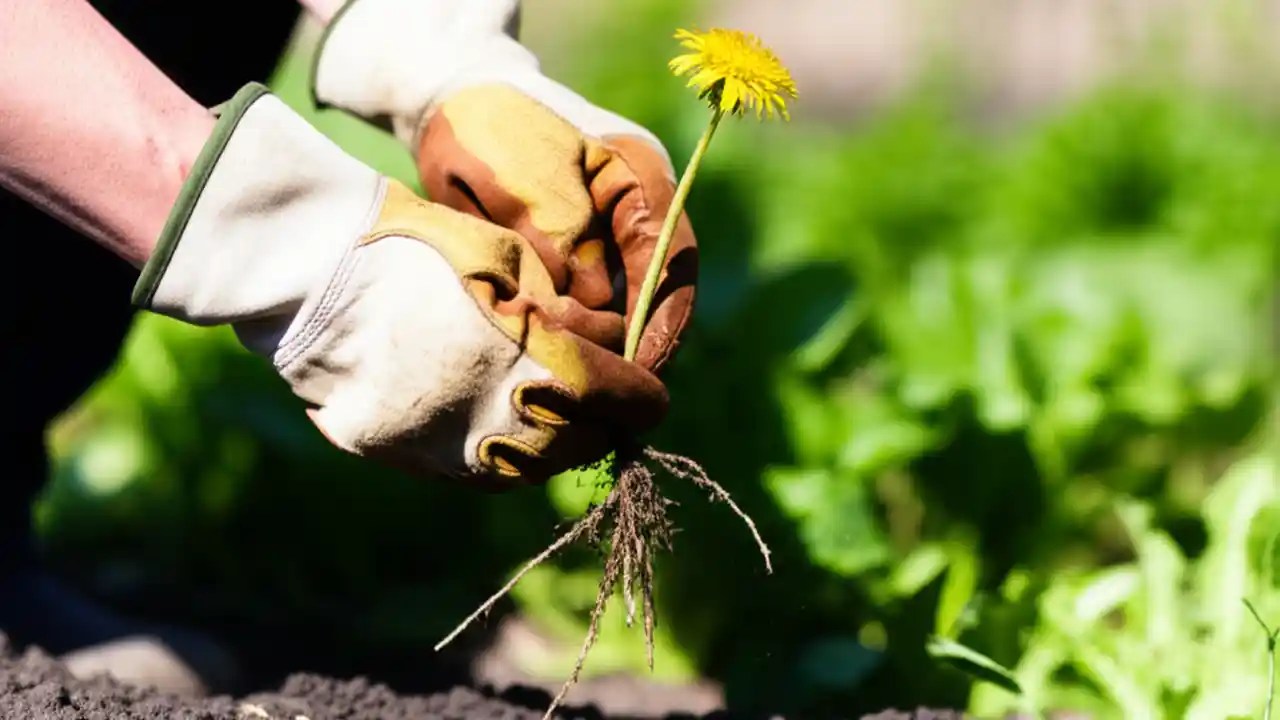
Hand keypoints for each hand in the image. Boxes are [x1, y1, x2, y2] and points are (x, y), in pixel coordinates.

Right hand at [135, 83, 667, 487]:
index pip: (627, 399)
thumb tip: (607, 352)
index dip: (644, 393)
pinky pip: (475, 471)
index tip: (646, 388)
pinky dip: (500, 452)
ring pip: (532, 469)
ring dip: (554, 444)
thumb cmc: (423, 250)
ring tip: (551, 413)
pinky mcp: (410, 459)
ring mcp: (454, 452)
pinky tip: (497, 423)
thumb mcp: (513, 266)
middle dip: (602, 421)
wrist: (317, 274)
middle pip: (584, 442)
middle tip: (604, 402)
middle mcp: (507, 426)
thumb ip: (571, 320)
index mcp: (545, 369)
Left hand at [311, 0, 697, 371]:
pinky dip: (566, 340)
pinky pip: (578, 313)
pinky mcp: (566, 264)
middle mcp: (632, 216)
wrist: (440, 101)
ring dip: (597, 349)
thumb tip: (596, 313)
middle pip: (653, 296)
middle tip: (608, 399)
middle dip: (633, 347)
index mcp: (640, 181)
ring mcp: (601, 241)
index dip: (664, 321)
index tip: (644, 369)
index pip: (674, 261)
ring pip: (615, 312)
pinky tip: (548, 370)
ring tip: (574, 391)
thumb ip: (564, 244)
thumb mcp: (525, 181)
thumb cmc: (486, 128)